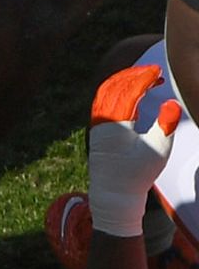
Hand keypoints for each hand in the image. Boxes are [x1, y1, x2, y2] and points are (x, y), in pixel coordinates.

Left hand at [88, 64, 181, 237]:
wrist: (114, 196)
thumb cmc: (138, 175)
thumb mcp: (158, 151)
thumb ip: (166, 126)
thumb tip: (172, 103)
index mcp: (116, 129)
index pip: (127, 93)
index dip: (143, 78)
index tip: (158, 72)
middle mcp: (101, 126)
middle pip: (113, 88)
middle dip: (133, 75)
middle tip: (153, 71)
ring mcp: (96, 129)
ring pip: (104, 94)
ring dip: (123, 81)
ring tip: (145, 78)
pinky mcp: (96, 132)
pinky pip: (102, 103)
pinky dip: (115, 91)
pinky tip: (133, 91)